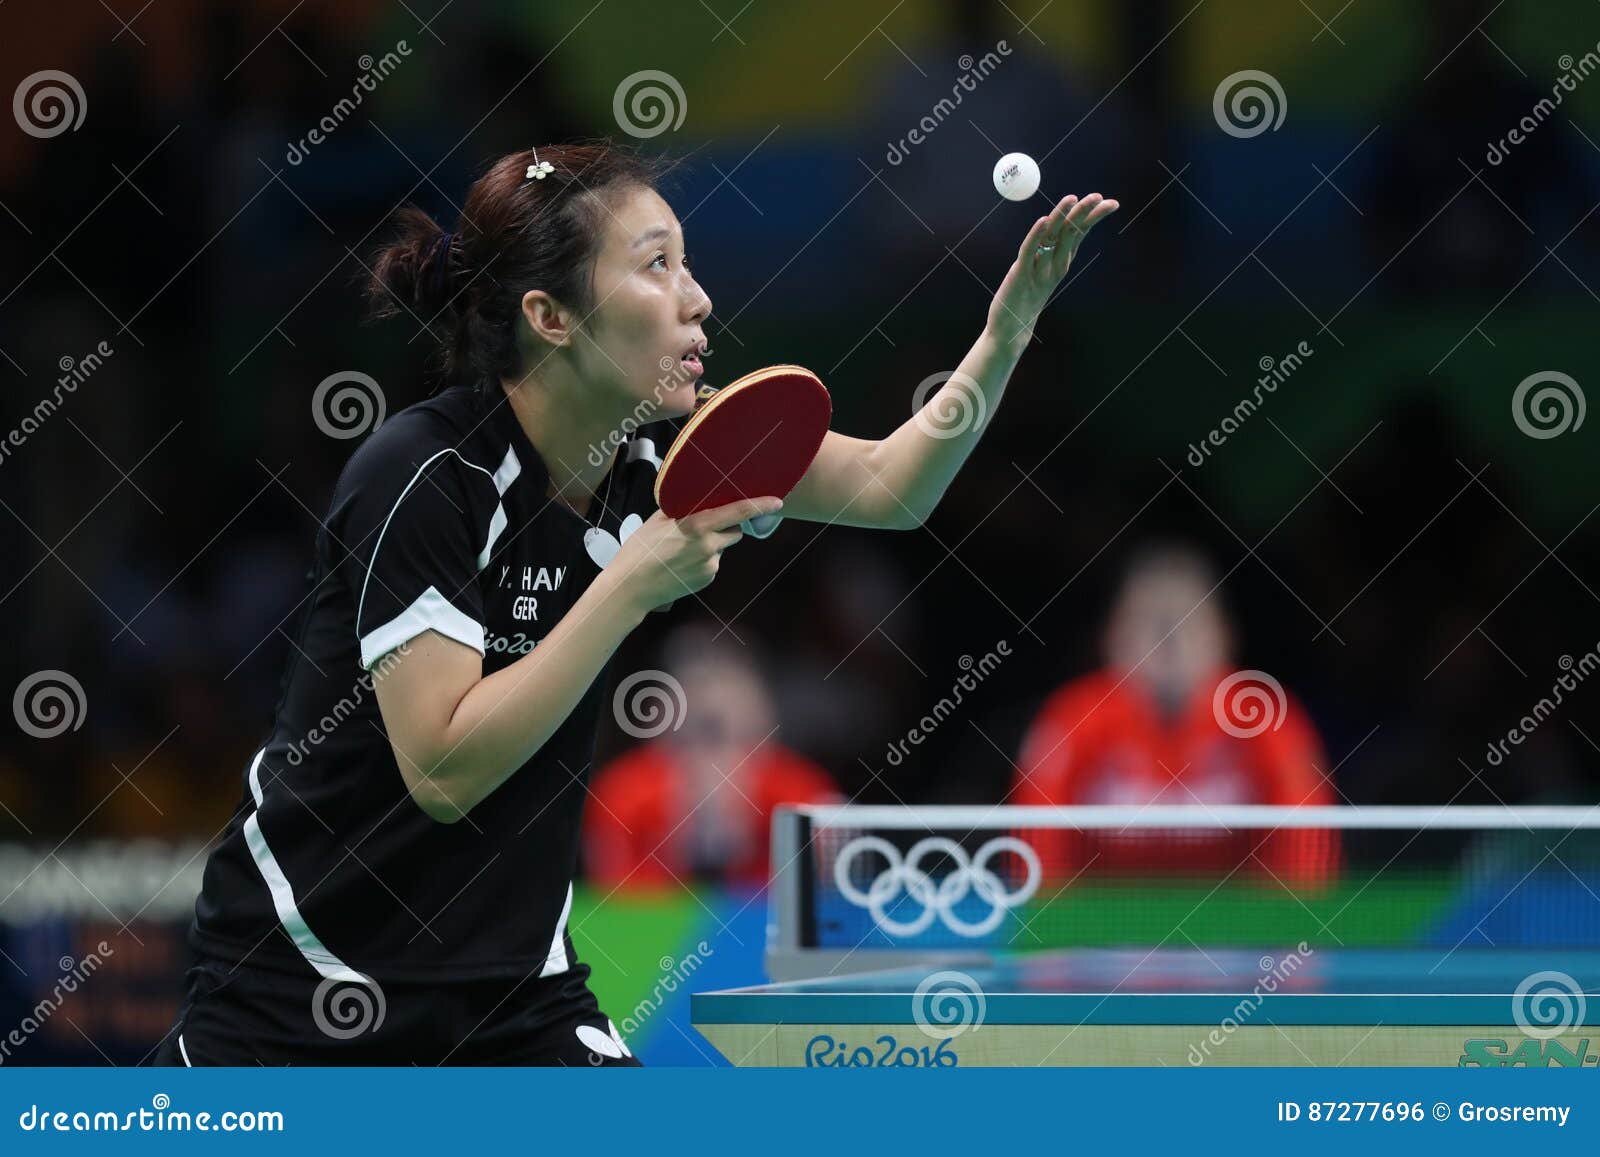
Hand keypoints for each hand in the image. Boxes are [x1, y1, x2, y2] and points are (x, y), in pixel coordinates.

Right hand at [605, 496, 782, 612]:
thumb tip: (695, 497)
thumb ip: (681, 508)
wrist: (632, 586)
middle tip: (703, 528)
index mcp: (698, 525)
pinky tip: (682, 564)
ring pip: (722, 548)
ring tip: (683, 550)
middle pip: (735, 531)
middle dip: (726, 528)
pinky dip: (703, 560)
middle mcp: (709, 545)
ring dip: (712, 545)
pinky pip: (713, 563)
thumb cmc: (641, 550)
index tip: (777, 501)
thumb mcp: (658, 520)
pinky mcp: (708, 578)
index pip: (738, 512)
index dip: (760, 505)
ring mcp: (710, 564)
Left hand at [987, 193, 1119, 347]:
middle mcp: (1055, 265)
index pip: (1080, 233)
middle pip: (1072, 233)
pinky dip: (1036, 235)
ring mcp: (1039, 270)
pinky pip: (1029, 250)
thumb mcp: (1043, 271)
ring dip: (1062, 216)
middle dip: (1085, 213)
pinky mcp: (1021, 274)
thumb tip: (1061, 225)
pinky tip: (1043, 221)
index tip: (1112, 203)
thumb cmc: (1026, 297)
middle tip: (1099, 197)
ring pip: (1054, 238)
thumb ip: (1052, 251)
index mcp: (1062, 262)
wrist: (1011, 328)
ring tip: (1073, 198)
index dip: (1094, 217)